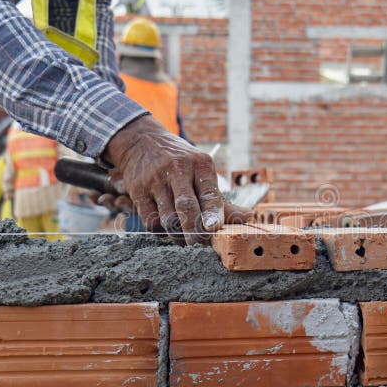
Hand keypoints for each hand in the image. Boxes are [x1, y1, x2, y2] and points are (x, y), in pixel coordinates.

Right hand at [103, 114, 250, 244]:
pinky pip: (151, 221)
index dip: (213, 213)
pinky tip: (168, 231)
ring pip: (168, 218)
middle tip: (199, 243)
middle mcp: (177, 169)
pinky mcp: (138, 191)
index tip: (214, 228)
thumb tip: (248, 218)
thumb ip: (220, 200)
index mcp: (200, 164)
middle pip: (187, 207)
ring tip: (184, 238)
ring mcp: (156, 180)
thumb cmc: (180, 163)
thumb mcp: (200, 172)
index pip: (208, 192)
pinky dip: (162, 231)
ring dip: (179, 234)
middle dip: (195, 229)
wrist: (141, 142)